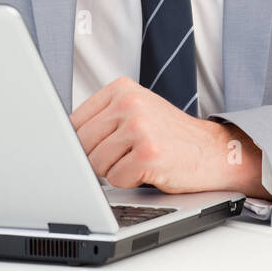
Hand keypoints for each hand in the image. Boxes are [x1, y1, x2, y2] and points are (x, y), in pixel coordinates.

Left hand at [69, 77, 267, 195]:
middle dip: (97, 159)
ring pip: (96, 165)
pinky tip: (148, 170)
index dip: (81, 144)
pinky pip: (116, 180)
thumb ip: (101, 118)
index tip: (94, 148)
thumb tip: (59, 141)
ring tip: (139, 160)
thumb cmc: (168, 135)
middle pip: (81, 145)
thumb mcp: (135, 111)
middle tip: (126, 155)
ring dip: (115, 172)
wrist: (211, 150)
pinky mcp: (149, 153)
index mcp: (121, 88)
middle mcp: (129, 102)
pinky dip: (129, 182)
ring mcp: (139, 126)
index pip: (74, 122)